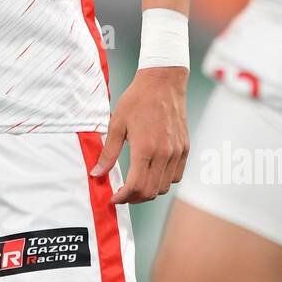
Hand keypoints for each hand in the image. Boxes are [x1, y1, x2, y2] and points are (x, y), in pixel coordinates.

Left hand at [91, 66, 188, 203]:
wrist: (163, 82)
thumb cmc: (137, 100)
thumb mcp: (116, 124)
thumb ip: (108, 153)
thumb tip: (96, 174)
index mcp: (145, 148)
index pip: (136, 186)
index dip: (123, 197)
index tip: (114, 198)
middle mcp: (164, 153)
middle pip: (151, 191)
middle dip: (134, 198)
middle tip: (122, 194)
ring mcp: (177, 152)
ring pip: (164, 187)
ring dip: (149, 191)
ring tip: (136, 185)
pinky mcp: (185, 148)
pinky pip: (176, 176)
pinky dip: (164, 181)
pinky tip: (152, 174)